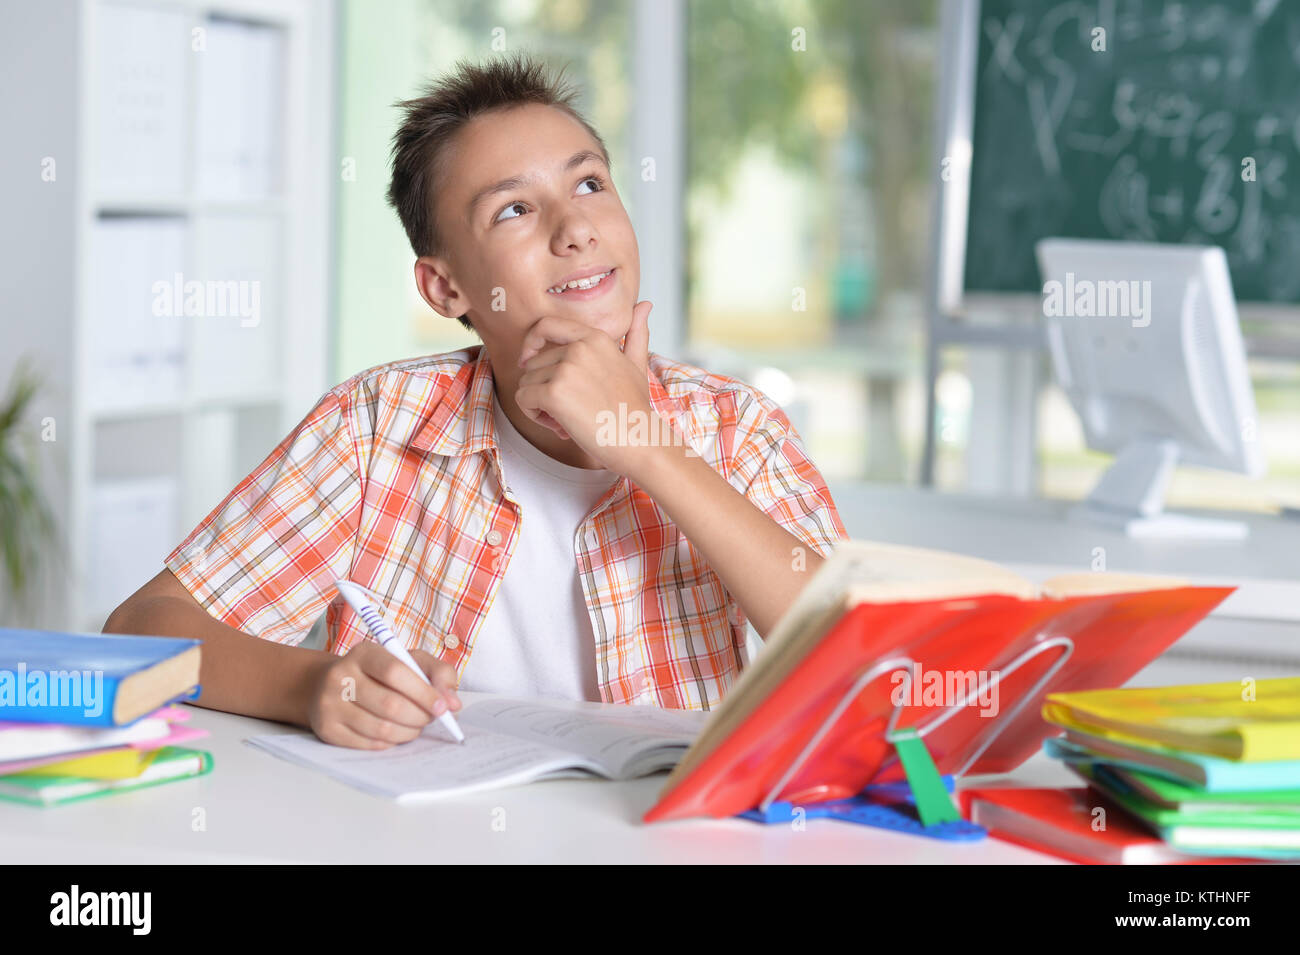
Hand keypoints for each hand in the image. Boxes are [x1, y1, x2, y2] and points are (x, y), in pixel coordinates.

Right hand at [304, 641, 461, 748]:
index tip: (442, 707)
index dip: (423, 693)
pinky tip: (395, 733)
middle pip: (390, 705)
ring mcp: (330, 704)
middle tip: (431, 719)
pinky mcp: (327, 729)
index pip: (395, 672)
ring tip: (415, 725)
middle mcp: (341, 676)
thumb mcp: (410, 661)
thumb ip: (438, 673)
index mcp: (363, 653)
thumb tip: (453, 703)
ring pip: (381, 729)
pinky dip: (390, 743)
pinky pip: (369, 744)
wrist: (329, 685)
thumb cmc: (379, 673)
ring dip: (408, 733)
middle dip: (420, 717)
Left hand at [515, 300, 663, 475]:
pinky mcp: (554, 392)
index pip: (546, 325)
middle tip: (567, 408)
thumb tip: (644, 304)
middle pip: (533, 363)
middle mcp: (578, 348)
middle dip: (542, 387)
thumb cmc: (635, 408)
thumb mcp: (636, 364)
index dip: (531, 343)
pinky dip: (534, 415)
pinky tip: (558, 425)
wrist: (638, 440)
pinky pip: (523, 398)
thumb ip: (636, 334)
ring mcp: (565, 369)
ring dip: (539, 404)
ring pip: (526, 382)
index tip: (529, 361)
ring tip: (566, 418)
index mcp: (594, 337)